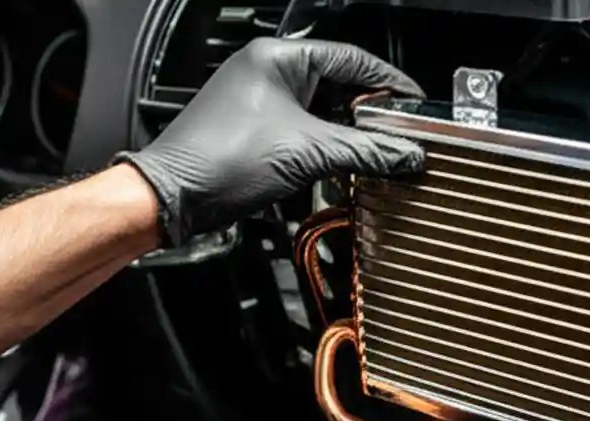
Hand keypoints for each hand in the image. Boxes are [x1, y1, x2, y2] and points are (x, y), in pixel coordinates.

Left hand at [118, 38, 424, 245]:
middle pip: (340, 83)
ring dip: (351, 131)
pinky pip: (307, 128)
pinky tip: (348, 161)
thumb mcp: (308, 152)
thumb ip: (365, 151)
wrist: (175, 195)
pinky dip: (330, 143)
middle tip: (400, 134)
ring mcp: (263, 100)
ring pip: (324, 109)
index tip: (414, 104)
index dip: (389, 82)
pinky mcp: (259, 129)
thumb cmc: (218, 158)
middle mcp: (269, 71)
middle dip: (372, 111)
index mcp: (278, 56)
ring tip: (378, 151)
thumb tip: (404, 154)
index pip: (351, 58)